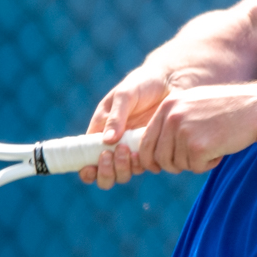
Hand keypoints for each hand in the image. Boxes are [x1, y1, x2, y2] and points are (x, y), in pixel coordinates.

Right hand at [79, 64, 170, 188]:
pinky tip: (143, 150)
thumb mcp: (124, 95)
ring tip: (126, 149)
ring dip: (121, 169)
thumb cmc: (142, 84)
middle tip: (110, 154)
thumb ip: (115, 117)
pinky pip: (142, 167)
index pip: (86, 159)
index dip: (86, 170)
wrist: (171, 82)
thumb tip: (106, 141)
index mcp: (100, 131)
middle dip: (105, 172)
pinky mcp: (150, 150)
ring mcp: (132, 149)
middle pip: (104, 174)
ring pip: (122, 174)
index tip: (90, 167)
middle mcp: (114, 144)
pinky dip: (139, 165)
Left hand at [138, 83, 256, 174]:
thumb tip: (150, 152)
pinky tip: (220, 149)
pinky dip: (208, 164)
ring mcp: (184, 131)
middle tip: (193, 160)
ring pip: (178, 164)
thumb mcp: (194, 106)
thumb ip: (172, 122)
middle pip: (159, 157)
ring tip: (212, 146)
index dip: (150, 159)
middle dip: (173, 165)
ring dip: (195, 162)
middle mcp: (172, 116)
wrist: (256, 109)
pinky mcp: (198, 146)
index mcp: (168, 106)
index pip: (146, 141)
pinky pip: (196, 167)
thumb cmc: (226, 110)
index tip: (156, 167)